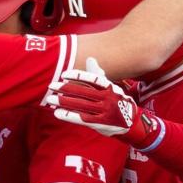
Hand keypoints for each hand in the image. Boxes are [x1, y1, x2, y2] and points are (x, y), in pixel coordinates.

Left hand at [45, 59, 162, 146]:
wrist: (132, 123)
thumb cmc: (117, 102)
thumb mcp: (112, 88)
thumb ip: (99, 75)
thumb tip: (90, 58)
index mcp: (110, 87)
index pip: (93, 78)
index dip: (78, 75)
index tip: (64, 74)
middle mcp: (108, 98)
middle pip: (84, 92)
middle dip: (66, 88)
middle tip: (52, 85)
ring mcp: (104, 112)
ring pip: (81, 105)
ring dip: (64, 102)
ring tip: (50, 99)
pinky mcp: (100, 124)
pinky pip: (82, 119)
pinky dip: (69, 116)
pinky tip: (58, 113)